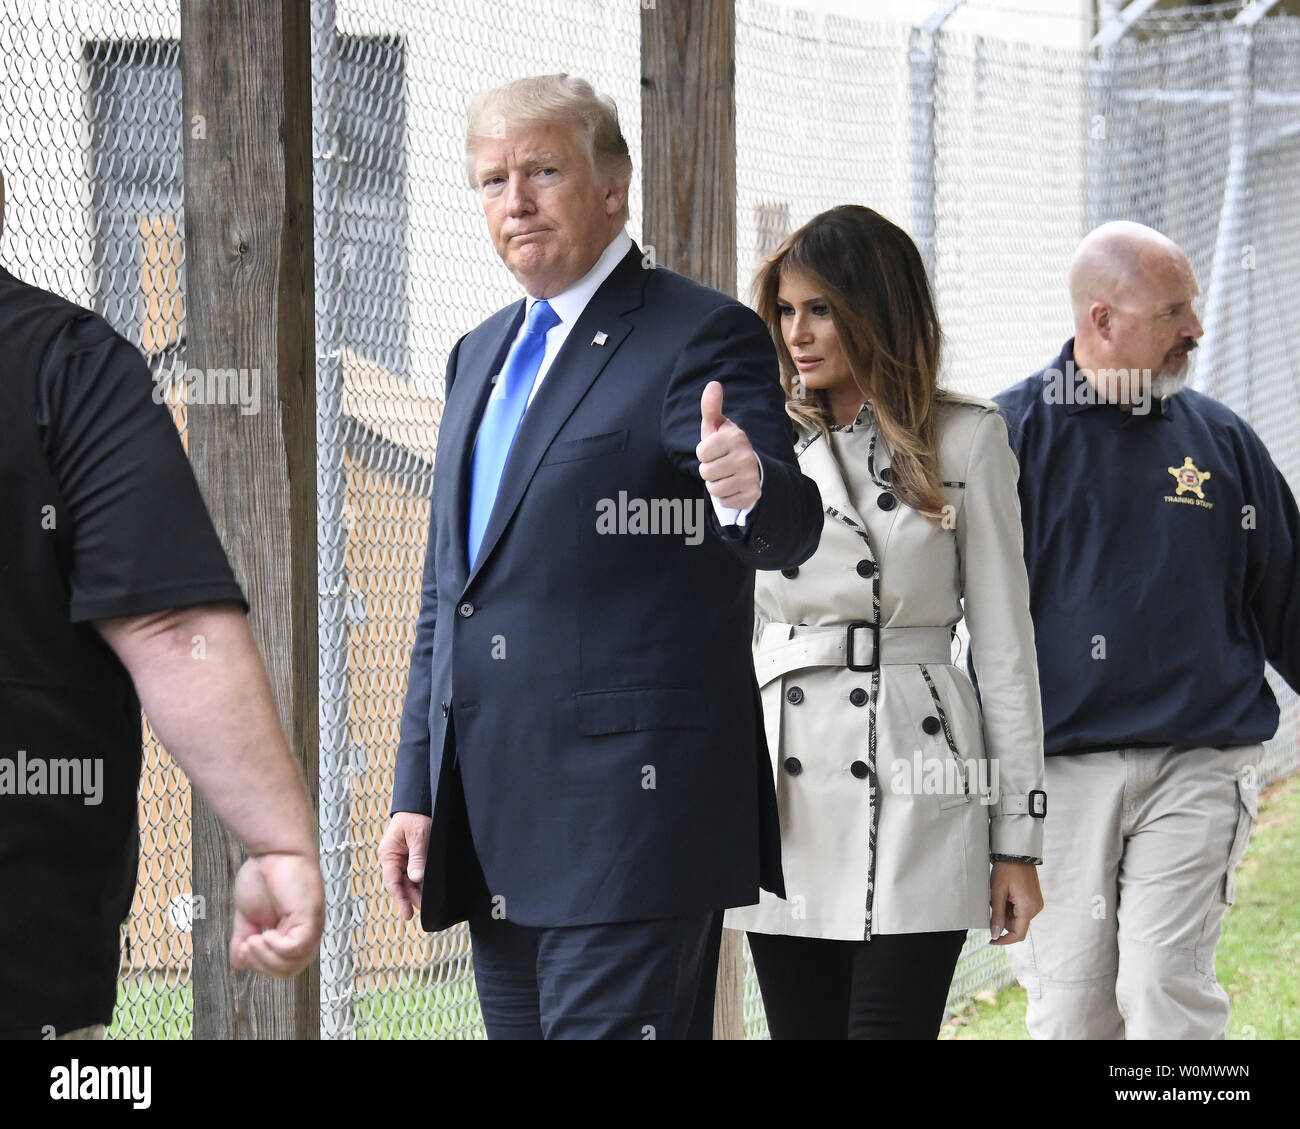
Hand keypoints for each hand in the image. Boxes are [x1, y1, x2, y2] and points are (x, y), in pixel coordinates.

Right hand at [229, 851, 324, 977]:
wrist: (274, 850)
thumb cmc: (264, 874)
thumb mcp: (250, 914)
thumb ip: (245, 938)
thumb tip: (239, 963)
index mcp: (295, 933)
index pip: (283, 968)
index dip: (261, 965)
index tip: (243, 948)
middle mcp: (308, 933)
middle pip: (288, 971)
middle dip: (261, 965)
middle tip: (247, 946)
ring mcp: (311, 926)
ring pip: (292, 964)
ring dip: (266, 958)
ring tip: (253, 940)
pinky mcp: (311, 918)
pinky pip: (295, 949)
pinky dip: (276, 948)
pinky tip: (265, 933)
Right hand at [380, 811, 432, 920]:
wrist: (418, 803)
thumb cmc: (416, 817)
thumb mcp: (418, 837)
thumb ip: (417, 858)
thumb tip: (416, 879)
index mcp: (388, 854)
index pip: (393, 881)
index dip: (400, 899)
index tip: (408, 914)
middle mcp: (393, 858)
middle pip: (400, 883)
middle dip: (411, 897)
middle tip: (424, 910)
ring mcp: (401, 858)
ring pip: (407, 880)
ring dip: (416, 891)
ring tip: (427, 903)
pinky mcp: (410, 856)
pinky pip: (413, 872)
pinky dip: (419, 881)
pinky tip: (427, 889)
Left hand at [696, 381, 761, 510]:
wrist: (751, 466)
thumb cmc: (726, 445)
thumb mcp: (717, 425)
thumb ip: (711, 407)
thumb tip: (713, 385)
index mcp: (737, 437)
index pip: (701, 452)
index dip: (704, 453)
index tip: (714, 450)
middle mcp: (747, 456)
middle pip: (705, 472)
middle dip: (709, 470)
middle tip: (720, 464)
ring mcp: (751, 477)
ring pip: (714, 489)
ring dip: (716, 484)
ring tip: (726, 475)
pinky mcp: (753, 494)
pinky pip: (724, 501)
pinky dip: (725, 496)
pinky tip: (733, 486)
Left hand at [989, 860, 1042, 945]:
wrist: (1017, 853)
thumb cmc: (1007, 870)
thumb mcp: (997, 892)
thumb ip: (997, 915)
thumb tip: (995, 934)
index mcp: (1028, 908)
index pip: (1018, 934)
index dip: (1004, 940)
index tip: (991, 940)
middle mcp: (1035, 908)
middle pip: (1016, 925)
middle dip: (1003, 917)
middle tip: (995, 900)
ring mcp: (1036, 903)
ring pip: (1018, 917)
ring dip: (1006, 910)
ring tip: (1001, 893)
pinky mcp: (1035, 899)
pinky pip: (1021, 910)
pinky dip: (1011, 905)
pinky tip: (1007, 892)